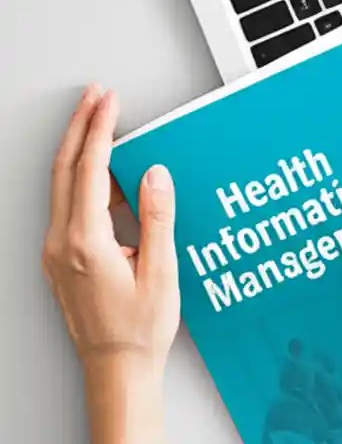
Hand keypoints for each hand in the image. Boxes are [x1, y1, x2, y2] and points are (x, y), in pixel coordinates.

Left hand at [43, 85, 179, 443]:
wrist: (116, 368)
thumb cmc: (139, 329)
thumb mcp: (161, 271)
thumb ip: (157, 217)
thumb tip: (154, 174)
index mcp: (85, 242)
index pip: (90, 170)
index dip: (100, 130)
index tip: (109, 101)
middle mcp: (62, 243)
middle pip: (65, 169)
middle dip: (81, 127)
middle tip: (96, 96)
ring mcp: (56, 252)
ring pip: (62, 185)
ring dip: (80, 150)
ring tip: (100, 124)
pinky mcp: (61, 259)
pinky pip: (68, 206)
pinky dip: (83, 179)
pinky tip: (106, 175)